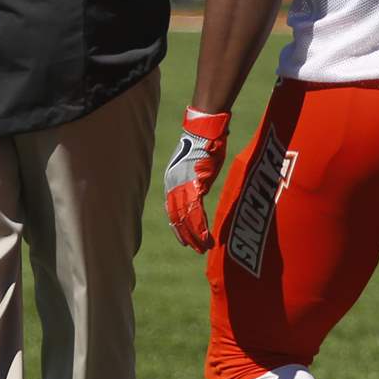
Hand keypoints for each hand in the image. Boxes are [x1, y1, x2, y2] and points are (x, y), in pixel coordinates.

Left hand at [164, 108, 230, 251]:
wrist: (204, 130)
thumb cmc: (203, 143)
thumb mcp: (193, 165)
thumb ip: (193, 180)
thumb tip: (199, 191)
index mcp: (171, 181)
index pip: (172, 210)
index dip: (179, 226)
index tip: (185, 239)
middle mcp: (173, 186)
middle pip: (177, 218)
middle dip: (186, 235)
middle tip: (195, 249)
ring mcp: (182, 187)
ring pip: (186, 219)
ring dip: (195, 236)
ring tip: (203, 248)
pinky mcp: (195, 186)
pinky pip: (197, 214)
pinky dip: (202, 228)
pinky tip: (207, 238)